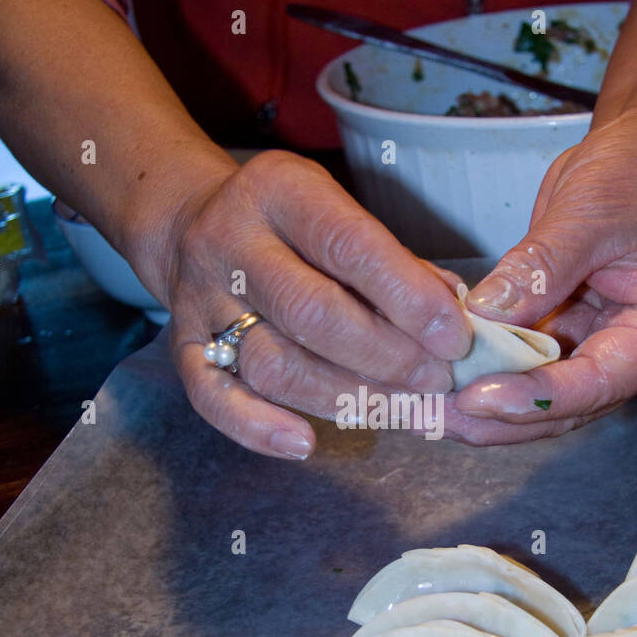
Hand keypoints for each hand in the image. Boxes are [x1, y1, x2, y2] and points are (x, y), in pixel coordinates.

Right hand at [155, 150, 470, 458]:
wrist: (186, 222)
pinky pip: (214, 398)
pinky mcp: (182, 348)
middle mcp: (231, 241)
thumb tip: (455, 319)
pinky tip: (305, 444)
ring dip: (343, 397)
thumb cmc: (288, 226)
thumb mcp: (338, 212)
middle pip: (312, 312)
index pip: (350, 246)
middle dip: (386, 357)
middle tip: (436, 383)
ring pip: (273, 363)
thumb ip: (396, 264)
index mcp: (280, 191)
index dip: (408, 299)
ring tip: (399, 412)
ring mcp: (199, 298)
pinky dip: (259, 428)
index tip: (455, 339)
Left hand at [445, 108, 636, 443]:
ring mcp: (601, 347)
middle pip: (567, 406)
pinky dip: (484, 370)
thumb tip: (483, 315)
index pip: (598, 383)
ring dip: (484, 404)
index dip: (535, 397)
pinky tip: (438, 378)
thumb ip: (538, 268)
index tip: (476, 399)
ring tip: (426, 410)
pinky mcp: (567, 333)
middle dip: (500, 418)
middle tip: (435, 417)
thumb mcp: (589, 212)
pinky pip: (523, 364)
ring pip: (539, 396)